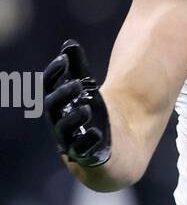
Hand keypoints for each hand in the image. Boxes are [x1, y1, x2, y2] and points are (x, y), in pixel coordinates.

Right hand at [43, 40, 111, 167]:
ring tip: (87, 109)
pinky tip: (98, 133)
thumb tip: (69, 44)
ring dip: (74, 119)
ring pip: (65, 132)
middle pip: (54, 109)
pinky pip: (83, 153)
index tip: (64, 59)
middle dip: (64, 95)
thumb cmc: (99, 118)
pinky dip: (88, 143)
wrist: (118, 152)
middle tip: (78, 84)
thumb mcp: (90, 91)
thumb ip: (79, 69)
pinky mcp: (88, 160)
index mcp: (59, 106)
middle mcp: (61, 124)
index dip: (54, 73)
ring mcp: (72, 144)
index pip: (50, 88)